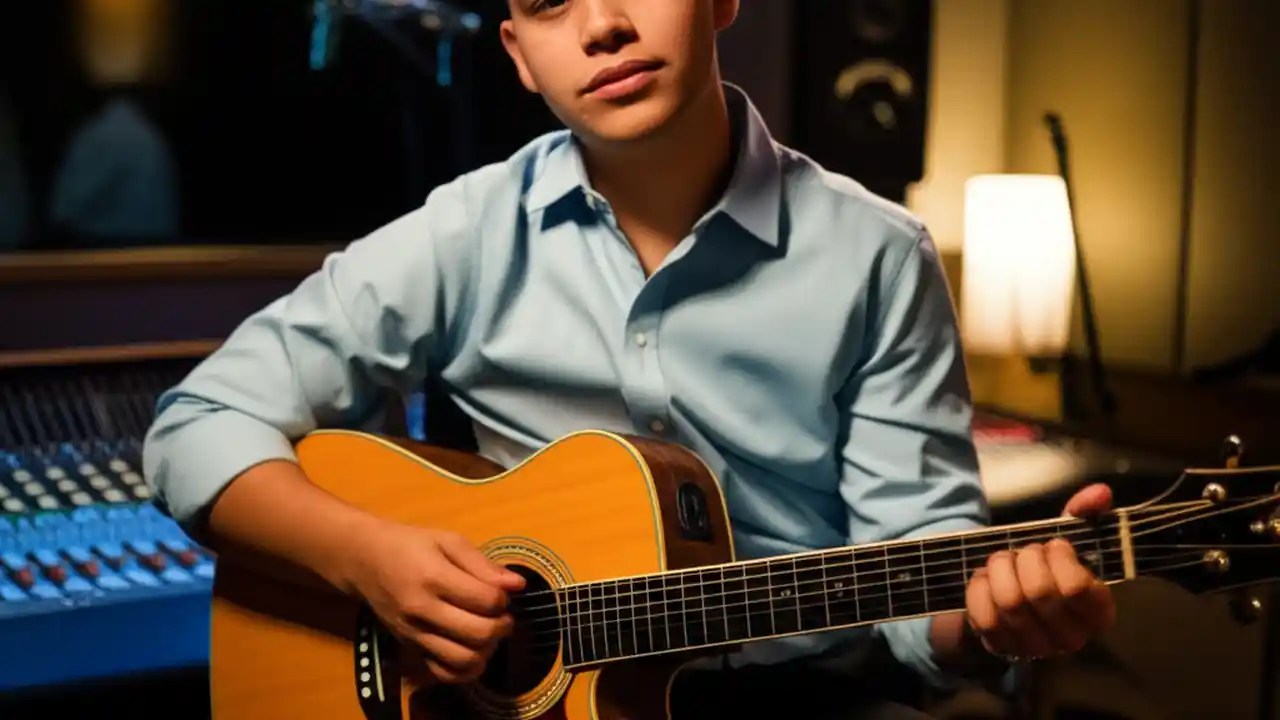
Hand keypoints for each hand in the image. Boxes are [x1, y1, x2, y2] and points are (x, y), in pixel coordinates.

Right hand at [347, 522, 525, 683]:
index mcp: (434, 578)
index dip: (503, 598)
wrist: (364, 561)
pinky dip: (464, 670)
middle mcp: (422, 611)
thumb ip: (483, 564)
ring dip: (487, 650)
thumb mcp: (448, 540)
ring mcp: (414, 634)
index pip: (486, 600)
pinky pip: (442, 673)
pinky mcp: (409, 648)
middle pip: (479, 634)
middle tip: (503, 616)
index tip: (500, 592)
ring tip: (488, 633)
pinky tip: (472, 652)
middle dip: (502, 626)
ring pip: (463, 659)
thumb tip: (517, 585)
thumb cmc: (410, 545)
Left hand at [964, 483, 1117, 660]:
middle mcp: (1071, 637)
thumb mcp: (1063, 540)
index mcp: (1097, 611)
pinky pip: (985, 615)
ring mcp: (1036, 647)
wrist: (1007, 599)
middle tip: (1024, 552)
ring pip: (1010, 602)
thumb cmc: (1043, 568)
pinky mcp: (1002, 648)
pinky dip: (980, 587)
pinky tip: (986, 580)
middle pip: (1039, 591)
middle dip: (1025, 559)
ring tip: (1004, 562)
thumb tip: (1100, 492)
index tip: (1053, 546)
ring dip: (1000, 569)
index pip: (1076, 587)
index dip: (1058, 557)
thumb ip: (1083, 514)